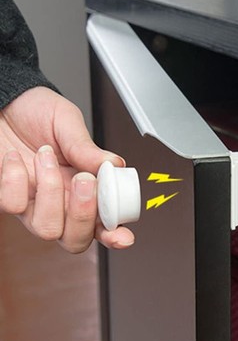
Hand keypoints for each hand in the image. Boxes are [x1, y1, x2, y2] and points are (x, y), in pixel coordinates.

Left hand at [0, 87, 134, 252]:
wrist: (4, 101)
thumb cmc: (36, 112)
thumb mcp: (67, 122)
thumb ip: (87, 148)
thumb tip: (116, 165)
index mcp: (83, 186)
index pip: (103, 221)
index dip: (114, 234)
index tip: (123, 235)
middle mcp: (60, 201)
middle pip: (75, 239)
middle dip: (84, 215)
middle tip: (85, 181)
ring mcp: (33, 204)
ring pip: (47, 229)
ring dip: (50, 192)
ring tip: (46, 157)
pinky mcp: (7, 198)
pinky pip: (13, 206)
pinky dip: (16, 179)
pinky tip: (16, 158)